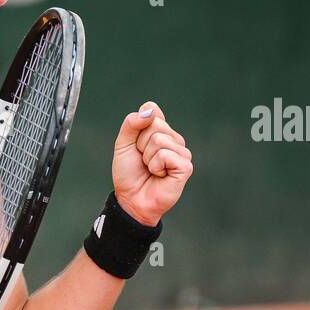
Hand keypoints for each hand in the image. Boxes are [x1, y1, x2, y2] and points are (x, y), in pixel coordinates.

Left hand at [110, 102, 193, 225]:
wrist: (131, 199)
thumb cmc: (129, 173)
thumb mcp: (123, 145)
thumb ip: (131, 124)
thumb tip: (149, 111)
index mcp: (162, 131)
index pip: (150, 110)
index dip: (137, 127)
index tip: (135, 145)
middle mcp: (174, 139)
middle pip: (154, 125)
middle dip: (140, 145)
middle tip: (143, 161)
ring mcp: (182, 152)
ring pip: (159, 140)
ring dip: (147, 158)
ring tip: (151, 169)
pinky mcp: (185, 166)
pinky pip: (165, 155)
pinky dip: (155, 166)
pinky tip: (160, 175)